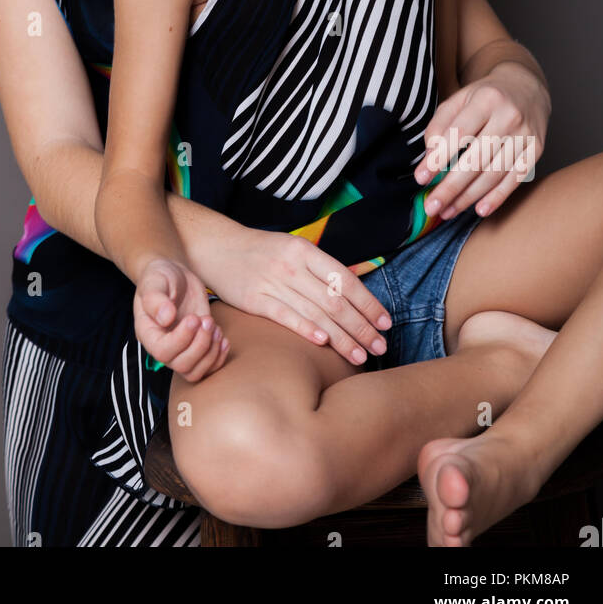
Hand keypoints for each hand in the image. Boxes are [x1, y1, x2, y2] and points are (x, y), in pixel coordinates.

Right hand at [134, 257, 229, 382]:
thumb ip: (155, 298)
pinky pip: (208, 368)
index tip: (193, 318)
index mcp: (148, 333)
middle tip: (207, 320)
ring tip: (214, 327)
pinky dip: (219, 357)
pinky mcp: (197, 347)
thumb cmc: (161, 276)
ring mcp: (181, 349)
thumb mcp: (154, 280)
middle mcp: (163, 346)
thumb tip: (165, 318)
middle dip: (200, 345)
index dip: (181, 340)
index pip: (162, 352)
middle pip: (181, 365)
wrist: (175, 275)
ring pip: (195, 372)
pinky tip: (222, 338)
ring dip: (210, 353)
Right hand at [194, 228, 393, 365]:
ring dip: (341, 338)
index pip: (346, 280)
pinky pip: (285, 316)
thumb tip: (357, 288)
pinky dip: (306, 330)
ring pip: (316, 313)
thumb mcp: (293, 248)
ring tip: (360, 356)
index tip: (385, 323)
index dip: (368, 303)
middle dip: (361, 327)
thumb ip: (320, 268)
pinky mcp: (255, 299)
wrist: (217, 248)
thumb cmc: (261, 252)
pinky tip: (324, 344)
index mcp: (305, 250)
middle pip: (335, 301)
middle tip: (380, 346)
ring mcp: (273, 282)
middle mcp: (292, 265)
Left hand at [413, 61, 550, 218]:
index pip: (458, 134)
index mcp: (486, 99)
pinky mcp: (537, 150)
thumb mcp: (460, 98)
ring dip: (469, 197)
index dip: (438, 158)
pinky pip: (515, 179)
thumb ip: (440, 124)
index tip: (421, 178)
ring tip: (448, 211)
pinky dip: (497, 197)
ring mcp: (526, 135)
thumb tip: (429, 157)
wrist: (526, 88)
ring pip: (494, 173)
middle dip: (451, 187)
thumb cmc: (485, 96)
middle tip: (432, 206)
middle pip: (476, 159)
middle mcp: (509, 117)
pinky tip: (479, 209)